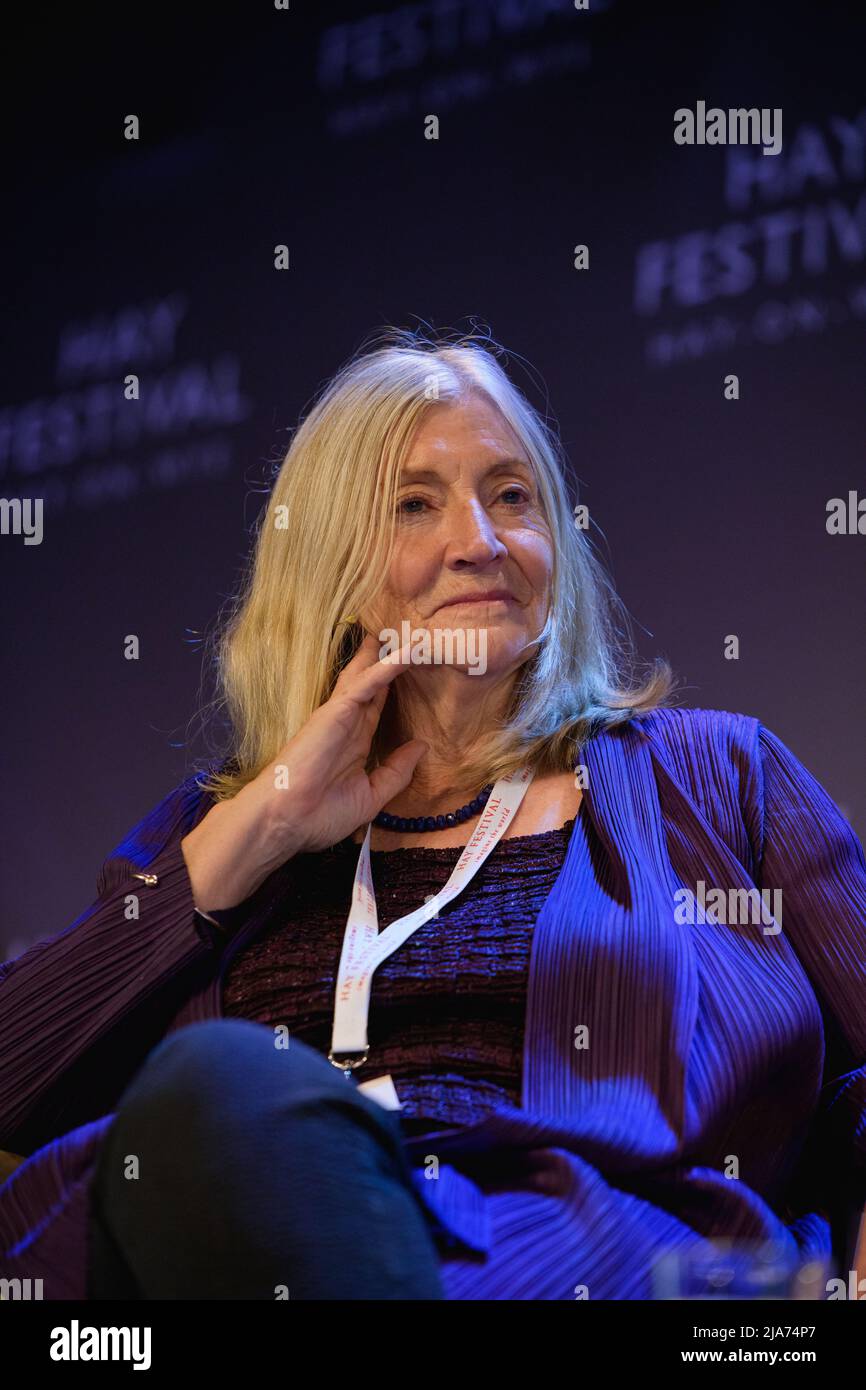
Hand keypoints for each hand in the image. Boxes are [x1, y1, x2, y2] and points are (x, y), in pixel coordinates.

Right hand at [181, 633, 423, 914]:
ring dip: (391, 652)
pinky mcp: (335, 711)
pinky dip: (387, 667)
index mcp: (355, 741)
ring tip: (413, 628)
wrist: (286, 821)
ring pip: (370, 675)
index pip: (380, 704)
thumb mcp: (371, 795)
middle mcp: (348, 722)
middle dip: (391, 657)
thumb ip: (396, 771)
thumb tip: (421, 747)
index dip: (398, 684)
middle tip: (412, 631)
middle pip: (374, 681)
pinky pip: (365, 684)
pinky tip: (408, 652)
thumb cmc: (319, 816)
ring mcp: (340, 714)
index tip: (418, 666)